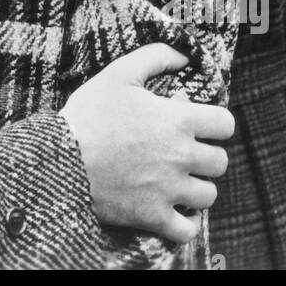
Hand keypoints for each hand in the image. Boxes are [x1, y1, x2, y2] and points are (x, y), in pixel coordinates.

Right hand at [59, 43, 233, 242]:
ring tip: (180, 181)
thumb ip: (155, 56)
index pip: (225, 124)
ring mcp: (169, 190)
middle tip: (186, 152)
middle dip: (207, 156)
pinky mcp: (152, 216)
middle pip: (220, 162)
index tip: (201, 124)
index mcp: (178, 120)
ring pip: (208, 196)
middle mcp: (181, 156)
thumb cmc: (89, 113)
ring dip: (198, 188)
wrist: (59, 159)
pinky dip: (187, 224)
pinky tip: (176, 212)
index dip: (216, 123)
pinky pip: (187, 230)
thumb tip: (185, 54)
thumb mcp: (119, 73)